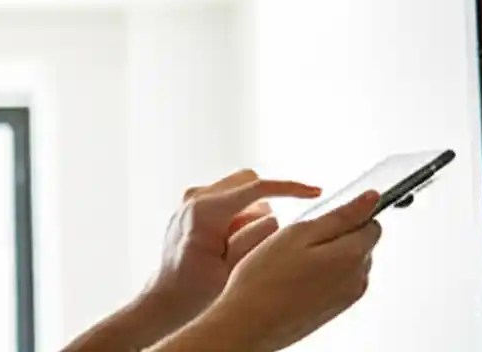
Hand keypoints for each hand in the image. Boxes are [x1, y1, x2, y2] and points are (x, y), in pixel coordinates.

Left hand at [140, 169, 321, 332]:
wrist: (167, 298)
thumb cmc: (197, 291)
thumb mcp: (233, 270)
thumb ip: (257, 239)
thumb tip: (275, 216)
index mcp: (204, 212)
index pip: (257, 187)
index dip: (290, 188)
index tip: (314, 192)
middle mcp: (195, 197)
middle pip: (250, 183)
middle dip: (261, 209)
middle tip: (255, 243)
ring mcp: (191, 197)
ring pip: (241, 189)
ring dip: (249, 213)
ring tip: (235, 246)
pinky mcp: (193, 201)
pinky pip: (229, 196)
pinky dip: (238, 214)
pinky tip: (228, 242)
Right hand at [195, 189, 383, 350]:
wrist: (248, 323)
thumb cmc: (266, 279)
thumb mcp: (300, 232)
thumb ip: (341, 215)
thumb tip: (371, 199)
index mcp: (352, 255)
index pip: (371, 222)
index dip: (347, 215)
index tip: (321, 220)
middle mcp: (357, 279)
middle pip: (361, 243)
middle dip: (337, 236)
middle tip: (300, 241)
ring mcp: (347, 297)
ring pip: (348, 261)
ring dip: (328, 255)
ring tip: (295, 262)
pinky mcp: (335, 309)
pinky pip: (337, 280)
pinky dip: (322, 274)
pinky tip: (296, 278)